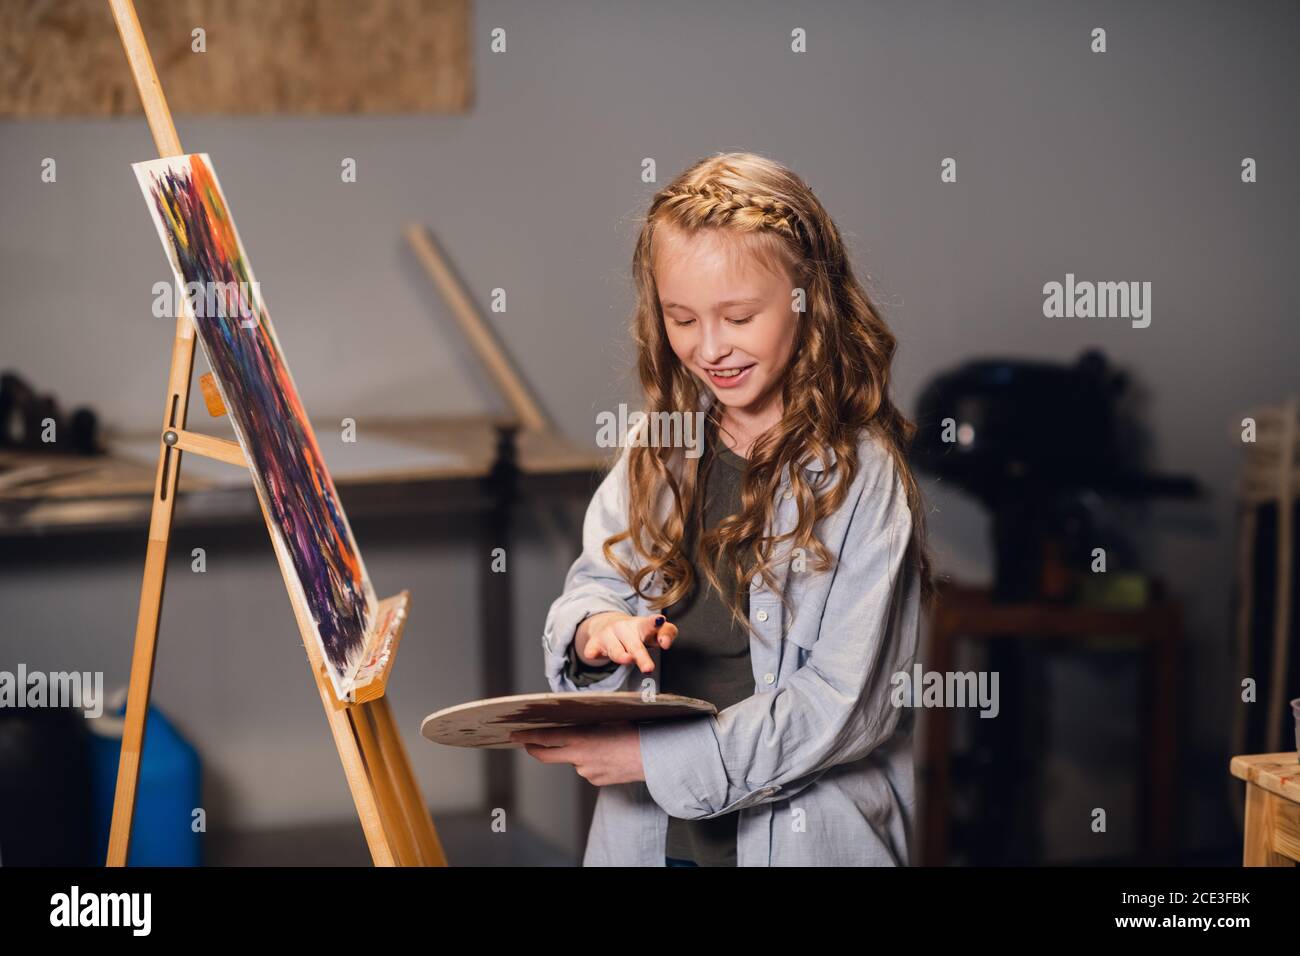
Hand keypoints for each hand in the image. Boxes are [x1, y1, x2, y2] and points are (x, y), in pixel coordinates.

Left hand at [511, 722, 644, 785]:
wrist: (652, 757)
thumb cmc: (633, 733)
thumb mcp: (608, 719)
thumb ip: (588, 721)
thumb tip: (576, 718)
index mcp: (579, 737)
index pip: (544, 738)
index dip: (527, 737)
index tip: (515, 735)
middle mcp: (578, 757)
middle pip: (546, 755)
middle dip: (534, 749)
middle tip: (527, 744)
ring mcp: (585, 771)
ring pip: (573, 760)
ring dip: (578, 752)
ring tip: (603, 744)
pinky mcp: (595, 780)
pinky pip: (587, 769)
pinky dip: (593, 762)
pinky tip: (609, 756)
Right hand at [575, 612, 676, 672]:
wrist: (607, 626)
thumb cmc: (636, 633)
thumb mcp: (653, 633)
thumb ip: (667, 633)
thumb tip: (666, 644)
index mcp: (640, 625)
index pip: (649, 624)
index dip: (655, 623)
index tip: (660, 621)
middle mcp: (623, 629)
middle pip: (634, 644)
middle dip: (641, 656)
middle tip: (649, 668)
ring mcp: (608, 635)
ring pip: (615, 650)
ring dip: (620, 655)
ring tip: (628, 660)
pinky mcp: (594, 644)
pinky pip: (591, 650)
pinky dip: (592, 653)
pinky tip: (592, 654)